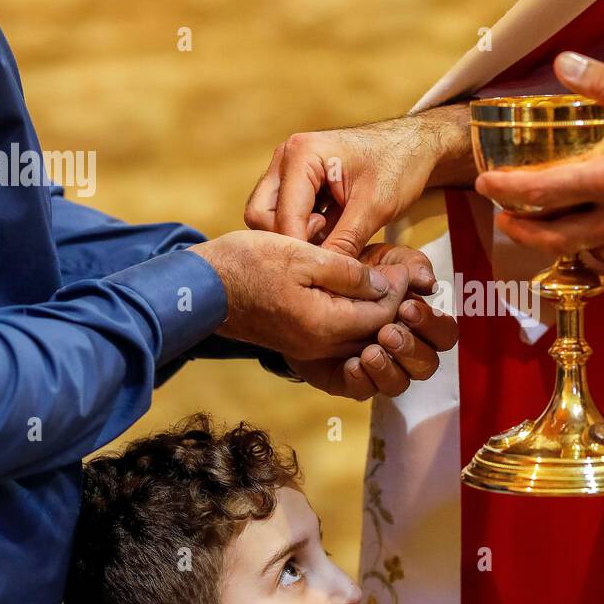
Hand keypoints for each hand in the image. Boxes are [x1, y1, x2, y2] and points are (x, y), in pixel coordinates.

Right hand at [189, 230, 407, 360]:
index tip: (404, 265)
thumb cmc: (246, 264)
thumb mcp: (302, 255)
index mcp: (325, 324)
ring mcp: (306, 347)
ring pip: (357, 335)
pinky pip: (336, 335)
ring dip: (373, 310)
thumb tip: (384, 284)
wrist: (199, 288)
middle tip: (400, 272)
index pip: (382, 314)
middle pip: (374, 331)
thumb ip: (348, 272)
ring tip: (379, 279)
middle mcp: (319, 345)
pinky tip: (350, 290)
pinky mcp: (296, 342)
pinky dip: (351, 315)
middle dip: (392, 304)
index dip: (398, 289)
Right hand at [245, 104, 474, 257]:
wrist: (413, 147)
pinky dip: (303, 232)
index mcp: (302, 154)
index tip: (321, 276)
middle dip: (291, 242)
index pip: (284, 215)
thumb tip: (326, 277)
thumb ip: (346, 241)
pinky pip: (284, 215)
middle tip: (328, 254)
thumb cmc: (400, 166)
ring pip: (269, 218)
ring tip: (332, 245)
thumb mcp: (376, 207)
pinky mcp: (295, 183)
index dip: (301, 250)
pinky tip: (330, 240)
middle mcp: (285, 158)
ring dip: (296, 238)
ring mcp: (287, 170)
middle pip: (262, 216)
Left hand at [284, 243, 458, 399]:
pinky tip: (352, 364)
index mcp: (419, 322)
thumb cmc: (355, 270)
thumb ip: (409, 264)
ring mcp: (378, 368)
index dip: (432, 325)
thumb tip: (430, 282)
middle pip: (428, 365)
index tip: (406, 307)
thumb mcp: (382, 258)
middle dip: (410, 349)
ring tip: (369, 351)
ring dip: (388, 368)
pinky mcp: (349, 380)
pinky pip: (364, 391)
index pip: (444, 334)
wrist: (306, 285)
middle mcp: (404, 350)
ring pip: (399, 384)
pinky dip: (361, 380)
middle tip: (387, 332)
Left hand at [474, 51, 603, 266]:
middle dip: (518, 226)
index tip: (485, 183)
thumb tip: (564, 63)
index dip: (509, 189)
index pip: (546, 191)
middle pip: (552, 235)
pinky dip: (587, 250)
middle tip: (499, 214)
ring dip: (548, 241)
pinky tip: (584, 235)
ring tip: (531, 225)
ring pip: (578, 253)